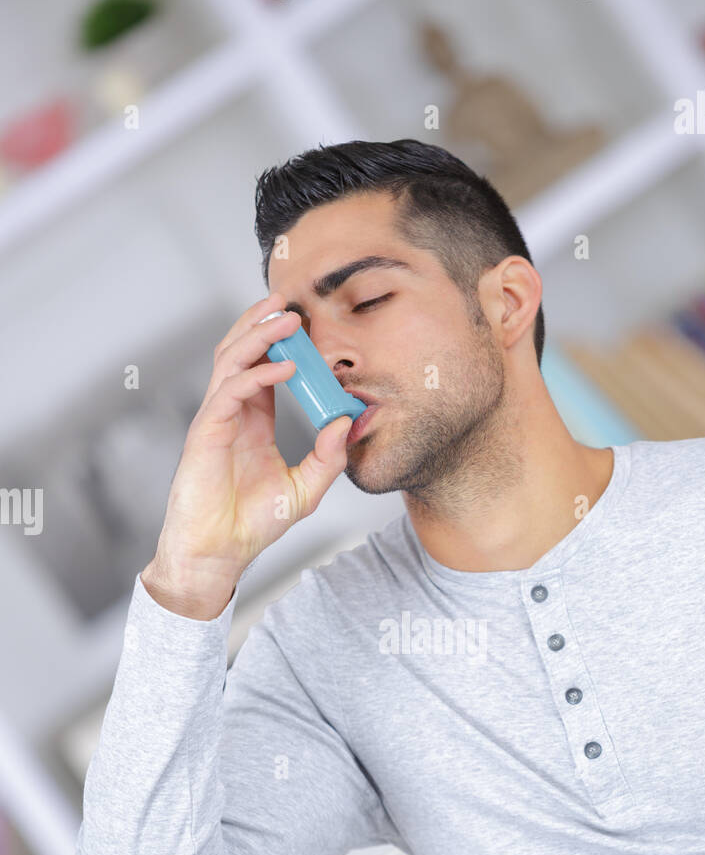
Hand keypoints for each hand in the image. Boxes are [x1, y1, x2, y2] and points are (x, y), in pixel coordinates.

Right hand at [142, 290, 351, 618]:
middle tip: (291, 301)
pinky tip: (284, 367)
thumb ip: (328, 457)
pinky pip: (231, 391)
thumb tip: (349, 422)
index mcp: (252, 421)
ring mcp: (216, 419)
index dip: (282, 343)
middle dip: (264, 323)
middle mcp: (232, 413)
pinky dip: (257, 374)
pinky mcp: (207, 432)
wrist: (219, 553)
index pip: (265, 368)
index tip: (309, 324)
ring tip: (286, 316)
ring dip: (258, 334)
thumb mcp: (305, 490)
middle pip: (241, 352)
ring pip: (231, 360)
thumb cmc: (252, 524)